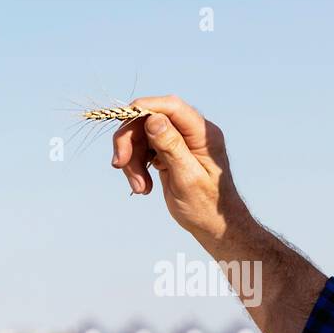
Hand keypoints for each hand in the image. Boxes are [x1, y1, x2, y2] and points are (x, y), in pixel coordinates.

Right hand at [111, 95, 248, 246]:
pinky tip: (143, 187)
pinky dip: (136, 167)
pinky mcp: (168, 153)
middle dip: (130, 141)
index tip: (123, 121)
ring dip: (132, 160)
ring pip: (142, 136)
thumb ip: (171, 147)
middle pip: (150, 120)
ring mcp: (179, 142)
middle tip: (120, 165)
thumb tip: (153, 119)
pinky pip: (143, 150)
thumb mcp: (188, 177)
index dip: (144, 107)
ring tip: (139, 187)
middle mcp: (191, 132)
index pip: (171, 107)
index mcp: (203, 134)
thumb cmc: (207, 205)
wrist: (214, 225)